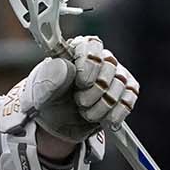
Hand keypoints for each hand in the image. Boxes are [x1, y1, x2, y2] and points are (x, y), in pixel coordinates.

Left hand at [7, 36, 137, 142]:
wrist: (56, 124)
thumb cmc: (46, 101)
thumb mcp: (39, 93)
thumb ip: (49, 79)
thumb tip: (66, 66)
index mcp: (76, 51)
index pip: (93, 44)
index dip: (90, 64)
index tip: (80, 83)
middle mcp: (98, 59)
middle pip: (110, 66)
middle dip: (94, 91)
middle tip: (79, 103)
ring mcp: (114, 75)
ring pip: (121, 83)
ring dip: (103, 105)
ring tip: (86, 114)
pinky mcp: (123, 92)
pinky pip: (130, 96)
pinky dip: (118, 112)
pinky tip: (104, 120)